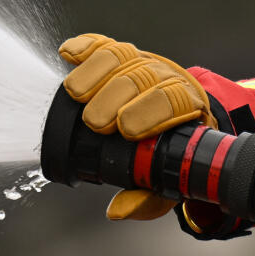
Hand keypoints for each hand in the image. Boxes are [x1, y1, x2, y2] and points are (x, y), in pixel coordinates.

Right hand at [58, 34, 215, 222]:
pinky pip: (103, 44)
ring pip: (121, 55)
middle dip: (115, 96)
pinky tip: (67, 54)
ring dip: (96, 72)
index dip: (148, 111)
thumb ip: (145, 197)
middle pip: (141, 75)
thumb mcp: (165, 181)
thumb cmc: (170, 152)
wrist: (179, 118)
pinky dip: (85, 47)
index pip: (173, 99)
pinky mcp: (121, 55)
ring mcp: (142, 62)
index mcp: (186, 107)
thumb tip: (117, 210)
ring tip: (77, 93)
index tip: (127, 130)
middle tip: (96, 121)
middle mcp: (166, 78)